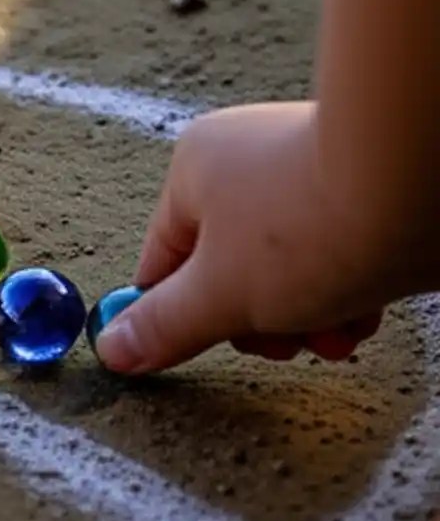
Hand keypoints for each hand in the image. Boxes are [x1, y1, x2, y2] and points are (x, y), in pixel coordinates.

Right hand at [95, 102, 410, 373]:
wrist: (427, 183)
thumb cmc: (312, 224)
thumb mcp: (220, 293)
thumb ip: (162, 326)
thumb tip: (112, 350)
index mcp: (196, 171)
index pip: (160, 263)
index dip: (174, 317)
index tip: (187, 357)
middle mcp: (249, 164)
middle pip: (227, 273)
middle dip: (258, 324)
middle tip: (282, 342)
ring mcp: (311, 177)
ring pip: (286, 275)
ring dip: (305, 320)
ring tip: (332, 331)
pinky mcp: (367, 197)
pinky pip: (335, 260)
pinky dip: (345, 296)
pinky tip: (363, 313)